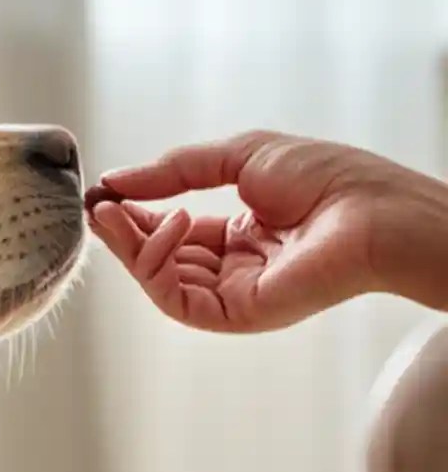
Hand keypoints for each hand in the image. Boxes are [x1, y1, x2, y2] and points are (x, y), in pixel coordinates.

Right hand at [86, 131, 447, 332]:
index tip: (104, 193)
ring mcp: (233, 293)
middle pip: (160, 258)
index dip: (136, 212)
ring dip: (130, 245)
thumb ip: (174, 171)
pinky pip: (175, 299)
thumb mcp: (236, 158)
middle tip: (98, 205)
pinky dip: (155, 264)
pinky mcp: (235, 313)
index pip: (173, 230)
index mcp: (241, 233)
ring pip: (159, 280)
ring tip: (115, 213)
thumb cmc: (326, 177)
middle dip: (124, 231)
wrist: (373, 210)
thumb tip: (115, 181)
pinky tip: (164, 226)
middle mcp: (234, 268)